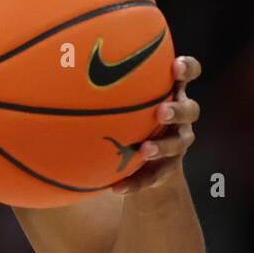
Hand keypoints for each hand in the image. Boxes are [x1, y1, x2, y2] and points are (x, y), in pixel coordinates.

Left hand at [112, 55, 200, 193]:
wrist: (144, 163)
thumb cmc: (128, 117)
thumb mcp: (121, 98)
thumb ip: (104, 82)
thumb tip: (62, 64)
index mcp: (171, 93)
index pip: (187, 74)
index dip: (186, 68)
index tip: (174, 66)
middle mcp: (181, 117)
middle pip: (191, 110)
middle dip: (177, 110)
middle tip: (160, 111)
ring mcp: (178, 143)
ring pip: (179, 144)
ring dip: (162, 147)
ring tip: (144, 151)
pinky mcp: (169, 169)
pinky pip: (155, 177)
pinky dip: (136, 183)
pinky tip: (116, 188)